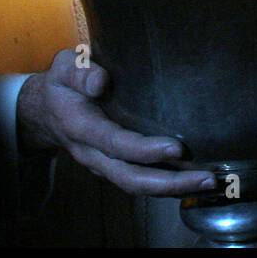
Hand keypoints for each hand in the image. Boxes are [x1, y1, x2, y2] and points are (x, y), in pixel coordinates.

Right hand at [17, 48, 215, 196]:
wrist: (46, 111)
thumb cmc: (63, 84)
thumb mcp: (65, 68)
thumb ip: (80, 71)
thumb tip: (101, 81)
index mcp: (81, 127)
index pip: (115, 143)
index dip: (144, 150)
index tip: (177, 148)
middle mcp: (92, 154)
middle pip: (130, 178)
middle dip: (169, 183)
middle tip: (206, 178)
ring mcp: (104, 165)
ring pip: (137, 185)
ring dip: (174, 189)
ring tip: (210, 182)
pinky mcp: (115, 167)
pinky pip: (141, 182)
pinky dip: (169, 186)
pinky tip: (196, 181)